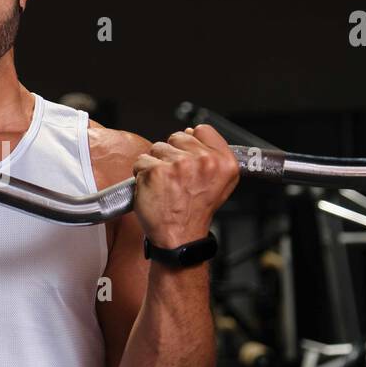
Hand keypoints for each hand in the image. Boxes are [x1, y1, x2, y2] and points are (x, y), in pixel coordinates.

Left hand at [132, 124, 239, 246]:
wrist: (179, 237)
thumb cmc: (195, 212)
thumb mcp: (221, 183)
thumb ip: (211, 154)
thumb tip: (190, 131)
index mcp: (224, 162)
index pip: (203, 130)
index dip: (191, 143)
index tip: (189, 160)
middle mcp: (204, 161)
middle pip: (177, 136)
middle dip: (172, 154)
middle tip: (176, 179)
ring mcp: (179, 164)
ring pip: (157, 147)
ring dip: (156, 164)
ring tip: (165, 185)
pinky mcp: (156, 171)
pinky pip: (141, 161)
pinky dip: (142, 174)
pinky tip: (154, 189)